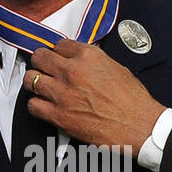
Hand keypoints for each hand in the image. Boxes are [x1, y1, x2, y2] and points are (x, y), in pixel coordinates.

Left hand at [27, 40, 164, 151]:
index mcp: (88, 56)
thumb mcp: (116, 68)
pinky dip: (37, 105)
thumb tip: (80, 61)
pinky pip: (33, 105)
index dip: (58, 52)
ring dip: (35, 83)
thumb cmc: (133, 101)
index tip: (58, 58)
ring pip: (31, 80)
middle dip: (41, 63)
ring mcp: (62, 93)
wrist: (140, 126)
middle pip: (40, 58)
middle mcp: (72, 71)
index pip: (59, 44)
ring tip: (42, 87)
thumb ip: (93, 61)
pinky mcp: (58, 116)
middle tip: (44, 69)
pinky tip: (45, 106)